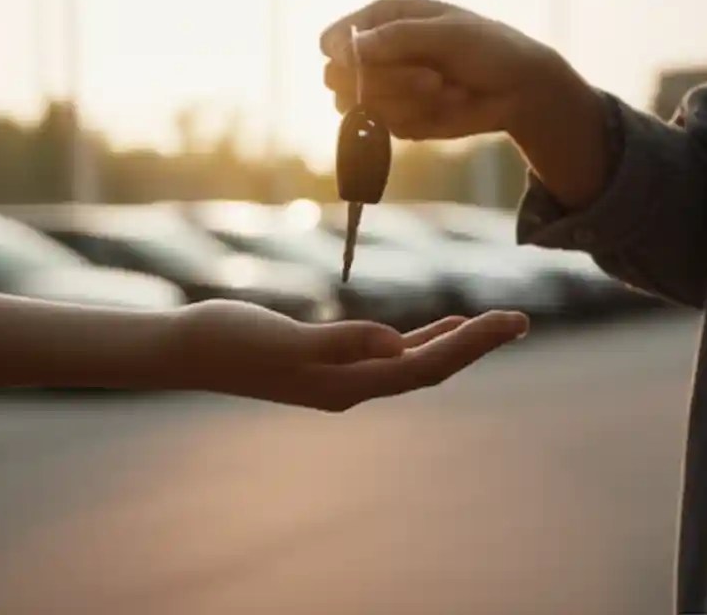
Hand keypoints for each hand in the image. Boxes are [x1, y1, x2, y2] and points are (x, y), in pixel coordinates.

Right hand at [171, 300, 527, 411]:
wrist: (186, 351)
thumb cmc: (229, 340)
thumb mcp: (285, 338)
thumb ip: (339, 341)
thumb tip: (395, 342)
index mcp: (346, 383)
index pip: (425, 366)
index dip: (472, 344)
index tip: (512, 320)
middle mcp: (350, 387)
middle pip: (430, 368)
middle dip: (476, 344)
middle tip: (520, 319)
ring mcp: (340, 378)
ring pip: (414, 363)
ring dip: (454, 344)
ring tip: (493, 325)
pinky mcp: (327, 363)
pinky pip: (390, 354)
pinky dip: (421, 340)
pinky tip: (435, 327)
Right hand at [321, 0, 609, 207]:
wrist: (517, 90)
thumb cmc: (487, 48)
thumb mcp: (447, 34)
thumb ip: (398, 38)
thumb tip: (351, 48)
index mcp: (383, 19)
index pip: (332, 40)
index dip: (341, 55)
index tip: (364, 63)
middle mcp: (376, 53)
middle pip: (338, 78)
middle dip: (383, 82)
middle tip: (430, 77)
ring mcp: (383, 89)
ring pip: (360, 107)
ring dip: (407, 101)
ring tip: (445, 87)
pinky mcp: (394, 118)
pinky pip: (385, 128)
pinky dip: (418, 118)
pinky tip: (446, 105)